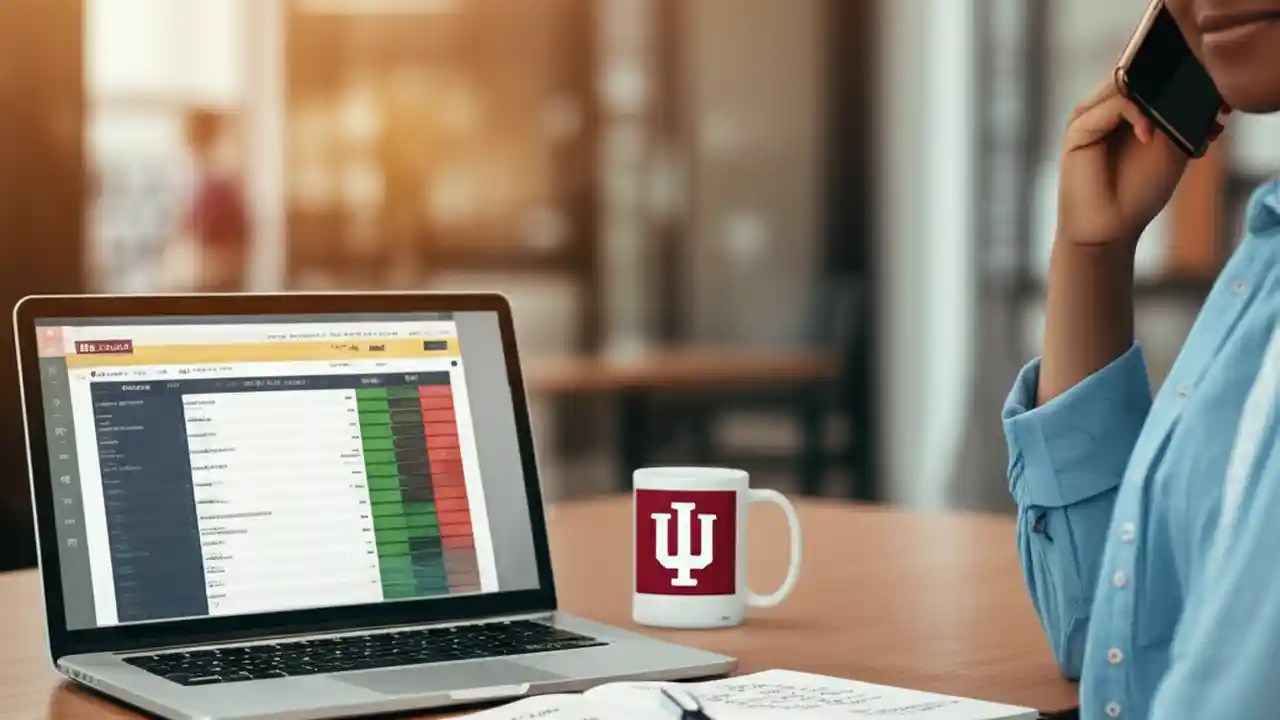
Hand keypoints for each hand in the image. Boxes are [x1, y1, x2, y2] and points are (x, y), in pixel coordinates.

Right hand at [1055, 78, 1224, 249]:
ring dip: (1161, 98)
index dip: (1184, 79)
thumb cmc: (1137, 192)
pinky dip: (1137, 115)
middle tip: (1211, 104)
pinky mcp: (1079, 129)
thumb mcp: (1172, 147)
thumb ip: (1178, 116)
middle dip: (1178, 85)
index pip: (1152, 75)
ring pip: (1127, 83)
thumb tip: (1197, 89)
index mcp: (1124, 108)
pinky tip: (1149, 137)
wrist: (1110, 229)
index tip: (1220, 101)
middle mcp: (1104, 106)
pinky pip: (1112, 105)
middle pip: (1139, 73)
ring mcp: (1089, 115)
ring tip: (1184, 120)